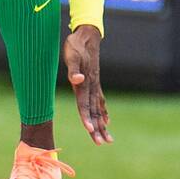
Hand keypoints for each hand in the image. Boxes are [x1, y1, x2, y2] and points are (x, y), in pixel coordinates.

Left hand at [64, 25, 111, 144]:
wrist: (87, 35)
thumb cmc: (76, 45)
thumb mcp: (72, 56)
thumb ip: (74, 70)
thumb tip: (77, 79)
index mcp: (84, 83)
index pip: (84, 104)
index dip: (86, 118)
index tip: (89, 130)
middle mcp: (91, 86)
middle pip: (94, 112)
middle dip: (97, 129)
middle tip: (100, 144)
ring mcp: (95, 85)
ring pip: (98, 109)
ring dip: (102, 125)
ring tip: (107, 140)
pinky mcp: (95, 82)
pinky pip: (100, 101)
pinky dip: (103, 112)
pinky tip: (107, 121)